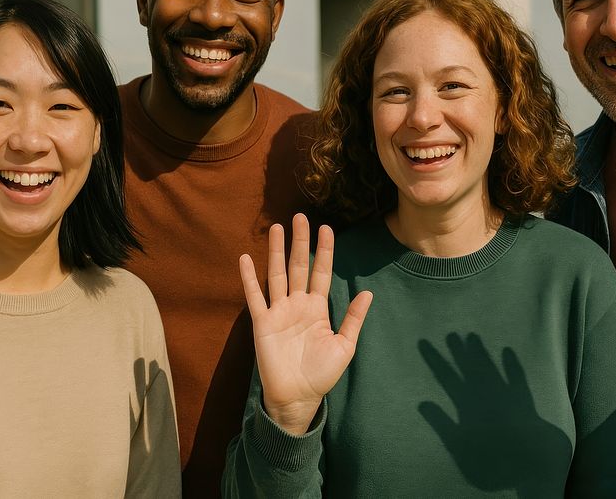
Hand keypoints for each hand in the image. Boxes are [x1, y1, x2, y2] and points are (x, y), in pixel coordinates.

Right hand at [239, 214, 371, 434]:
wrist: (298, 398)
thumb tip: (368, 292)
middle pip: (299, 266)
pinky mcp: (262, 323)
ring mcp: (279, 312)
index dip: (324, 251)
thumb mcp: (344, 346)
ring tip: (278, 227)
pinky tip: (246, 258)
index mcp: (318, 308)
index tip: (327, 228)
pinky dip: (249, 277)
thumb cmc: (322, 374)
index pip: (321, 273)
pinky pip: (255, 296)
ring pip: (278, 274)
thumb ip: (353, 319)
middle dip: (301, 242)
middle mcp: (297, 305)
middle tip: (301, 217)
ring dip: (277, 251)